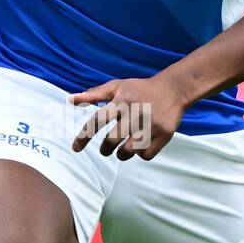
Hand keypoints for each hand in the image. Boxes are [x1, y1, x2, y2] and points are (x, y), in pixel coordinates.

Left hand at [70, 73, 187, 160]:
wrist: (174, 89)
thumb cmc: (140, 89)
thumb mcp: (117, 87)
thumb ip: (94, 95)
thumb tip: (70, 99)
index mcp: (121, 101)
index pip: (97, 120)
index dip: (84, 136)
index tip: (75, 148)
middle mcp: (135, 112)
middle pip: (112, 140)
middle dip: (106, 149)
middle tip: (106, 149)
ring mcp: (151, 124)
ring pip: (129, 151)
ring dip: (122, 154)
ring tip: (123, 150)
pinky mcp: (164, 134)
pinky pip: (146, 155)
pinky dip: (141, 155)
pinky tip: (141, 146)